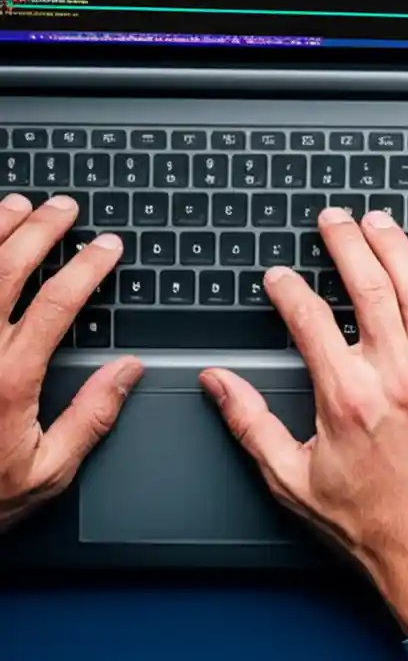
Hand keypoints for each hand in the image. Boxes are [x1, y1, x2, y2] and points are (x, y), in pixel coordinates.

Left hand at [0, 194, 142, 532]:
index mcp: (10, 379)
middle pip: (7, 269)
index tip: (107, 246)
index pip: (57, 302)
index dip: (87, 266)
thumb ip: (91, 417)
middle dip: (41, 230)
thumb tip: (127, 370)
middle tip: (62, 208)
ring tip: (14, 205)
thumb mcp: (48, 471)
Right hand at [199, 208, 407, 633]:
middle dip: (348, 242)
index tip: (277, 276)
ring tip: (381, 224)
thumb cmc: (370, 522)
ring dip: (399, 250)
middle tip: (334, 218)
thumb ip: (250, 424)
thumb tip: (218, 384)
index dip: (288, 289)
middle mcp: (396, 377)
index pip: (309, 318)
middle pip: (370, 286)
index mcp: (347, 397)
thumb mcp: (292, 480)